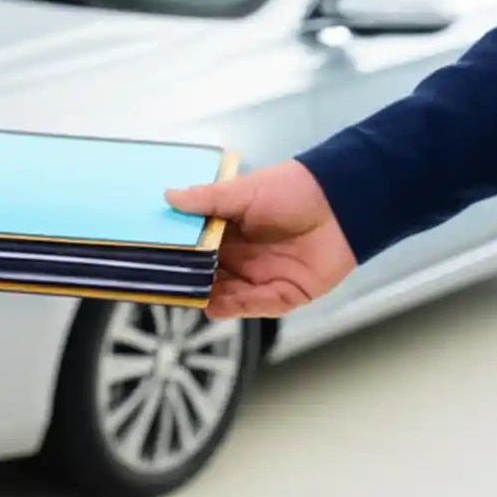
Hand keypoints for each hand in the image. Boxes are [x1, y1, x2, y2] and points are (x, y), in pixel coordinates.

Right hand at [166, 160, 356, 318]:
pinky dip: (235, 307)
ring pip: (227, 296)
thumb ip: (207, 199)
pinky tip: (216, 305)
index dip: (178, 258)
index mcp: (229, 233)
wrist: (341, 201)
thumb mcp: (243, 191)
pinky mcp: (285, 294)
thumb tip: (169, 196)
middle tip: (165, 285)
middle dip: (189, 282)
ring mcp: (263, 278)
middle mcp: (243, 258)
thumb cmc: (292, 189)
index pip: (196, 251)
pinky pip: (256, 306)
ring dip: (209, 297)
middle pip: (208, 278)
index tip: (155, 262)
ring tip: (188, 297)